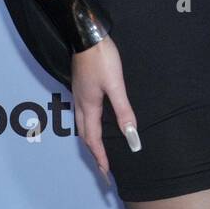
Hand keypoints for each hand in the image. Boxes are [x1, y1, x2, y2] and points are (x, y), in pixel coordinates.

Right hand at [71, 36, 140, 182]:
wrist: (87, 36)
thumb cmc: (102, 59)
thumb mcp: (116, 85)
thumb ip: (123, 110)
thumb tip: (131, 135)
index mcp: (89, 106)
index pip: (94, 138)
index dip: (101, 156)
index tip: (106, 172)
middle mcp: (80, 104)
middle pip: (85, 135)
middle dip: (94, 152)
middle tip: (102, 167)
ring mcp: (78, 95)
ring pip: (82, 124)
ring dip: (90, 140)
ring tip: (98, 150)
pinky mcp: (81, 86)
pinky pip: (82, 113)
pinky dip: (88, 125)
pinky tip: (95, 121)